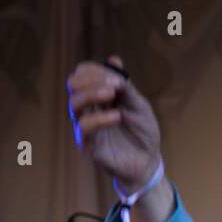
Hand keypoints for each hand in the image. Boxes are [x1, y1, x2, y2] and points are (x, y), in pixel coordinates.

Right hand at [68, 56, 163, 189]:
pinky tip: (117, 116)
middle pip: (73, 84)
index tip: (118, 76)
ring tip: (112, 93)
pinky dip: (100, 118)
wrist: (148, 162)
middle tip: (114, 84)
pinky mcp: (87, 143)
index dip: (96, 70)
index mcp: (98, 96)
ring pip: (74, 102)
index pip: (84, 74)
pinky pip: (84, 126)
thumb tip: (114, 59)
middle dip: (92, 79)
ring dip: (92, 93)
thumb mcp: (139, 106)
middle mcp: (88, 108)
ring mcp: (85, 125)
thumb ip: (126, 86)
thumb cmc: (142, 132)